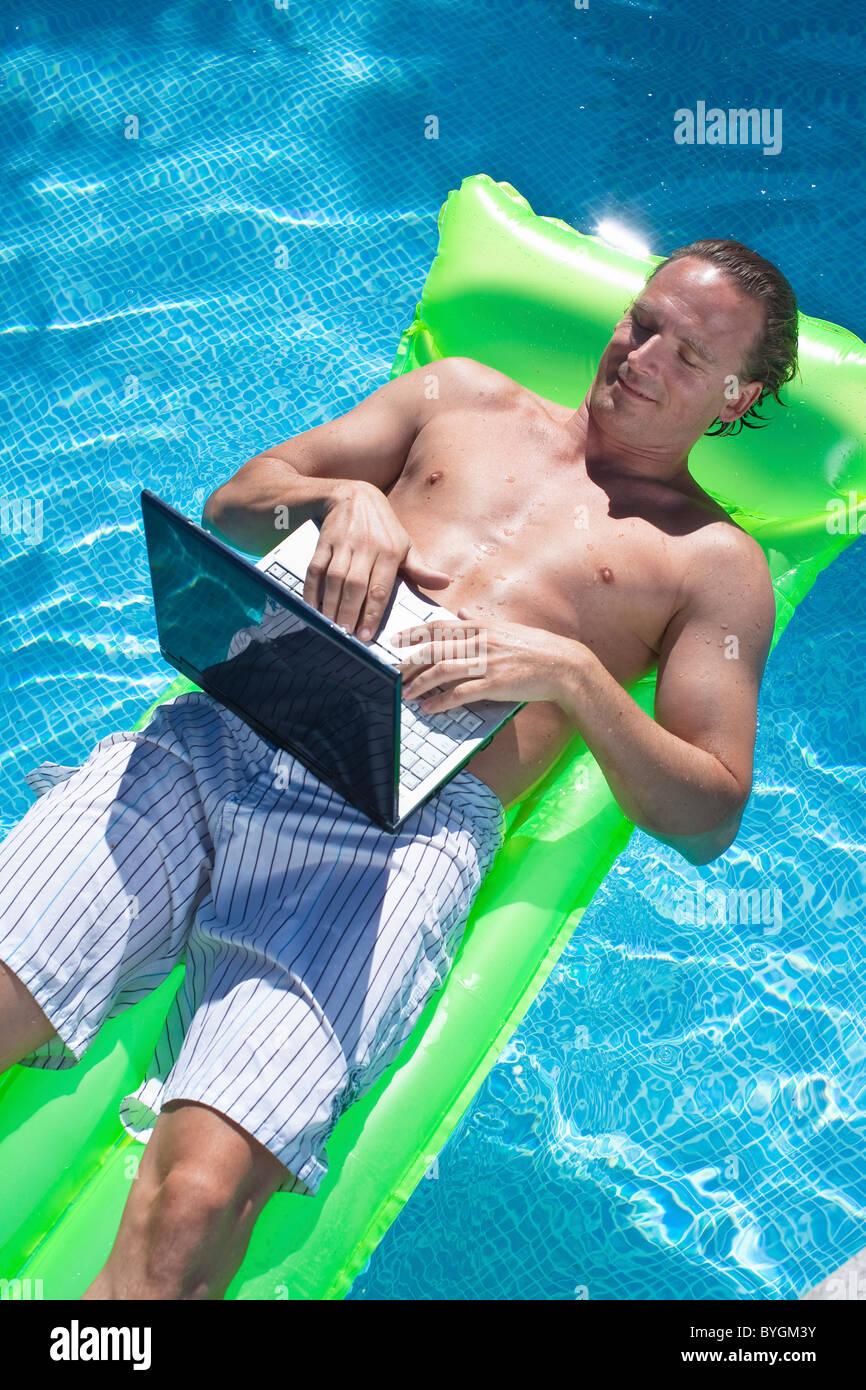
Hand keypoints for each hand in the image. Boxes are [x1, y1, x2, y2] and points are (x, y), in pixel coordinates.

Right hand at [305, 481, 449, 639]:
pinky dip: (311, 588)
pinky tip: (312, 606)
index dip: (372, 612)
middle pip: (355, 585)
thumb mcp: (405, 544)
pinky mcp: (323, 542)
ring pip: (334, 578)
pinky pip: (315, 568)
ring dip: (330, 603)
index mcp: (389, 551)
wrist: (353, 496)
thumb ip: (420, 569)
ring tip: (330, 624)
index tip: (366, 634)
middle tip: (345, 633)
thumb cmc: (384, 528)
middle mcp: (366, 547)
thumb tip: (444, 583)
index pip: (380, 587)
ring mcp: (343, 544)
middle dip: (349, 611)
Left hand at [393, 606, 581, 712]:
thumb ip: (479, 620)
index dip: (413, 633)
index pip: (438, 627)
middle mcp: (480, 641)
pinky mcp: (495, 684)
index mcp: (481, 626)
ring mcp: (487, 662)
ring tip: (406, 694)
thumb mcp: (505, 626)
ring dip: (419, 684)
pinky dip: (441, 702)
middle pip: (434, 650)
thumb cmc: (534, 646)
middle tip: (394, 674)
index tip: (394, 641)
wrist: (562, 664)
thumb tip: (461, 610)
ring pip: (442, 671)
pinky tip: (429, 708)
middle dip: (409, 663)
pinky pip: (460, 694)